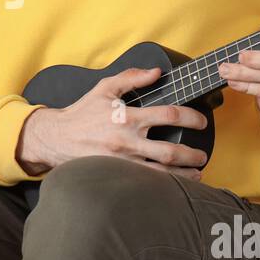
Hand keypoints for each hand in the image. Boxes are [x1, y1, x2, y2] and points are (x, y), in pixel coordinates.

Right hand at [16, 66, 208, 177]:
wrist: (56, 138)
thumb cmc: (81, 113)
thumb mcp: (104, 88)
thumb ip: (131, 77)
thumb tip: (156, 72)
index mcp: (127, 117)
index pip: (168, 115)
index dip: (191, 117)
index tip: (201, 121)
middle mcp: (127, 141)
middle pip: (170, 151)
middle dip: (193, 154)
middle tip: (203, 155)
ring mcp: (122, 162)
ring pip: (160, 173)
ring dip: (183, 176)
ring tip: (196, 174)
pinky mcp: (116, 175)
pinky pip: (145, 183)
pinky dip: (163, 186)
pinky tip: (173, 187)